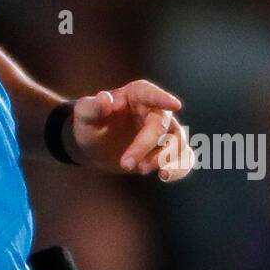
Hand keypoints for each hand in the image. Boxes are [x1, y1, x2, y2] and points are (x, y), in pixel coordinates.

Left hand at [67, 80, 193, 180]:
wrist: (96, 146)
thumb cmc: (90, 124)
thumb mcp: (84, 115)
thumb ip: (92, 107)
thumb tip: (106, 99)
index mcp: (136, 94)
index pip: (150, 93)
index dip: (163, 99)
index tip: (176, 105)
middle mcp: (155, 109)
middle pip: (160, 125)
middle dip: (145, 146)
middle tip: (126, 164)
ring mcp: (165, 130)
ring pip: (177, 142)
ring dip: (163, 159)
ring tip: (140, 170)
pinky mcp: (168, 150)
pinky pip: (185, 158)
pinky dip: (180, 168)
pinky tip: (166, 176)